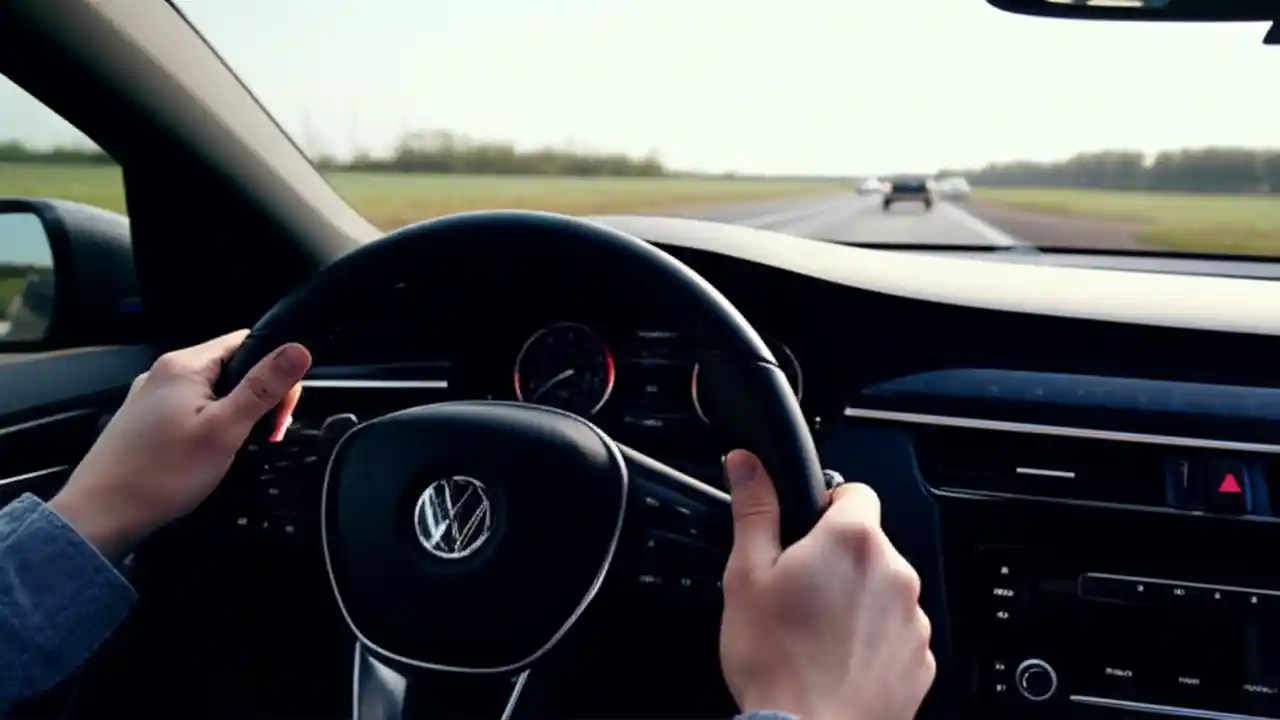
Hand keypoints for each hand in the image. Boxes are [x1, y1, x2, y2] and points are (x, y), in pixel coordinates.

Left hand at [50, 330, 311, 560]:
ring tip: (238, 449)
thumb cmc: (162, 473)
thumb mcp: (225, 429)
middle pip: (232, 368)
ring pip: (212, 392)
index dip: (275, 371)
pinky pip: (191, 410)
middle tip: (267, 436)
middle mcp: (165, 372)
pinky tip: (209, 454)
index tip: (281, 410)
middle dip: (258, 398)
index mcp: (185, 365)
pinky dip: (210, 426)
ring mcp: (151, 397)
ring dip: (236, 415)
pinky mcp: (145, 421)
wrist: (101, 515)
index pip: (248, 342)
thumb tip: (298, 349)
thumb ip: (263, 388)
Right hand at [719, 450, 934, 719]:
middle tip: (796, 591)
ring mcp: (913, 618)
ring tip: (814, 632)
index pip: (854, 490)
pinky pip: (895, 632)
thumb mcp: (746, 575)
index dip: (825, 504)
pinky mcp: (921, 658)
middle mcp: (895, 572)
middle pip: (867, 543)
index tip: (804, 531)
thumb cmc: (775, 660)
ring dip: (856, 599)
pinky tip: (836, 658)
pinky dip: (871, 638)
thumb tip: (748, 464)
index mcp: (851, 540)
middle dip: (836, 558)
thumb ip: (754, 509)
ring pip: (882, 588)